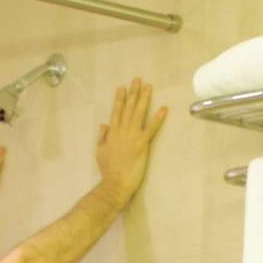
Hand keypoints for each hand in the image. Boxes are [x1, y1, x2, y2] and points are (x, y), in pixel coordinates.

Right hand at [96, 79, 167, 206]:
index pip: (116, 111)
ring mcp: (132, 136)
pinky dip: (157, 118)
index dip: (120, 98)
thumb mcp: (100, 151)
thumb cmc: (108, 170)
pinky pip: (151, 129)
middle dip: (133, 92)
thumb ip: (102, 137)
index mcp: (112, 132)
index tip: (122, 87)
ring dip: (144, 99)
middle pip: (128, 108)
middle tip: (138, 79)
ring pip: (139, 113)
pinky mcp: (142, 144)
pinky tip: (163, 109)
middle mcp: (122, 130)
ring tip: (149, 87)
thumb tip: (104, 124)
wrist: (115, 183)